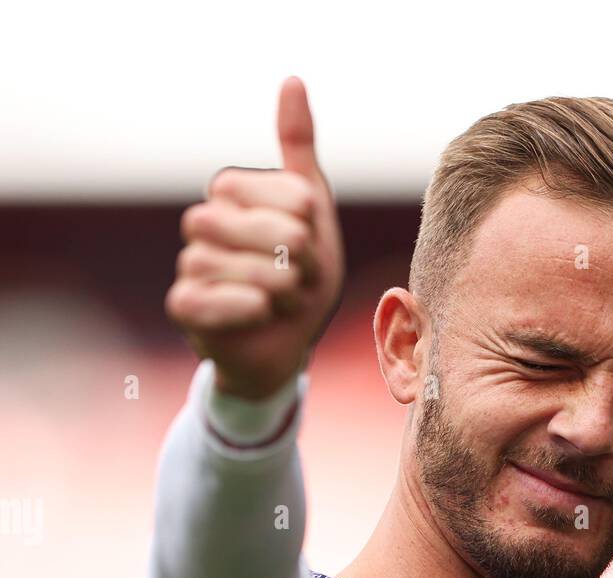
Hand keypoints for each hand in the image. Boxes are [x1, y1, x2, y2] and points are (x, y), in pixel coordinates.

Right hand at [165, 76, 345, 397]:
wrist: (288, 344)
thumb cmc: (300, 276)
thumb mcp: (312, 213)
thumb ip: (297, 150)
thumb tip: (292, 81)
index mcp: (231, 194)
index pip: (274, 191)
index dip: (305, 223)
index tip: (312, 246)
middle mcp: (203, 223)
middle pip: (252, 225)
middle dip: (293, 258)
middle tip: (301, 279)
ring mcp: (189, 265)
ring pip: (231, 264)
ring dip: (275, 287)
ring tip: (286, 300)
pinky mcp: (184, 306)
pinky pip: (207, 299)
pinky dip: (244, 308)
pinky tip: (263, 313)